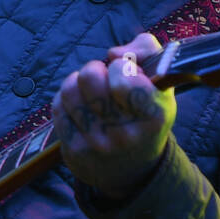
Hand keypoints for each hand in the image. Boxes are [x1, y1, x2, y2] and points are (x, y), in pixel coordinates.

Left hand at [52, 33, 174, 200]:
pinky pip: (58, 106)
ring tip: (90, 90)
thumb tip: (113, 53)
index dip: (122, 66)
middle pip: (91, 77)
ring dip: (79, 82)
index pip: (123, 77)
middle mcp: (126, 134)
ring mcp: (98, 144)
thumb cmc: (145, 113)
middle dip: (96, 69)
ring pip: (70, 89)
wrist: (133, 169)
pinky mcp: (74, 150)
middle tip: (104, 78)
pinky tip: (80, 105)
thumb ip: (147, 50)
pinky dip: (67, 98)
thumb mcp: (161, 83)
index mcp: (154, 115)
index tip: (126, 72)